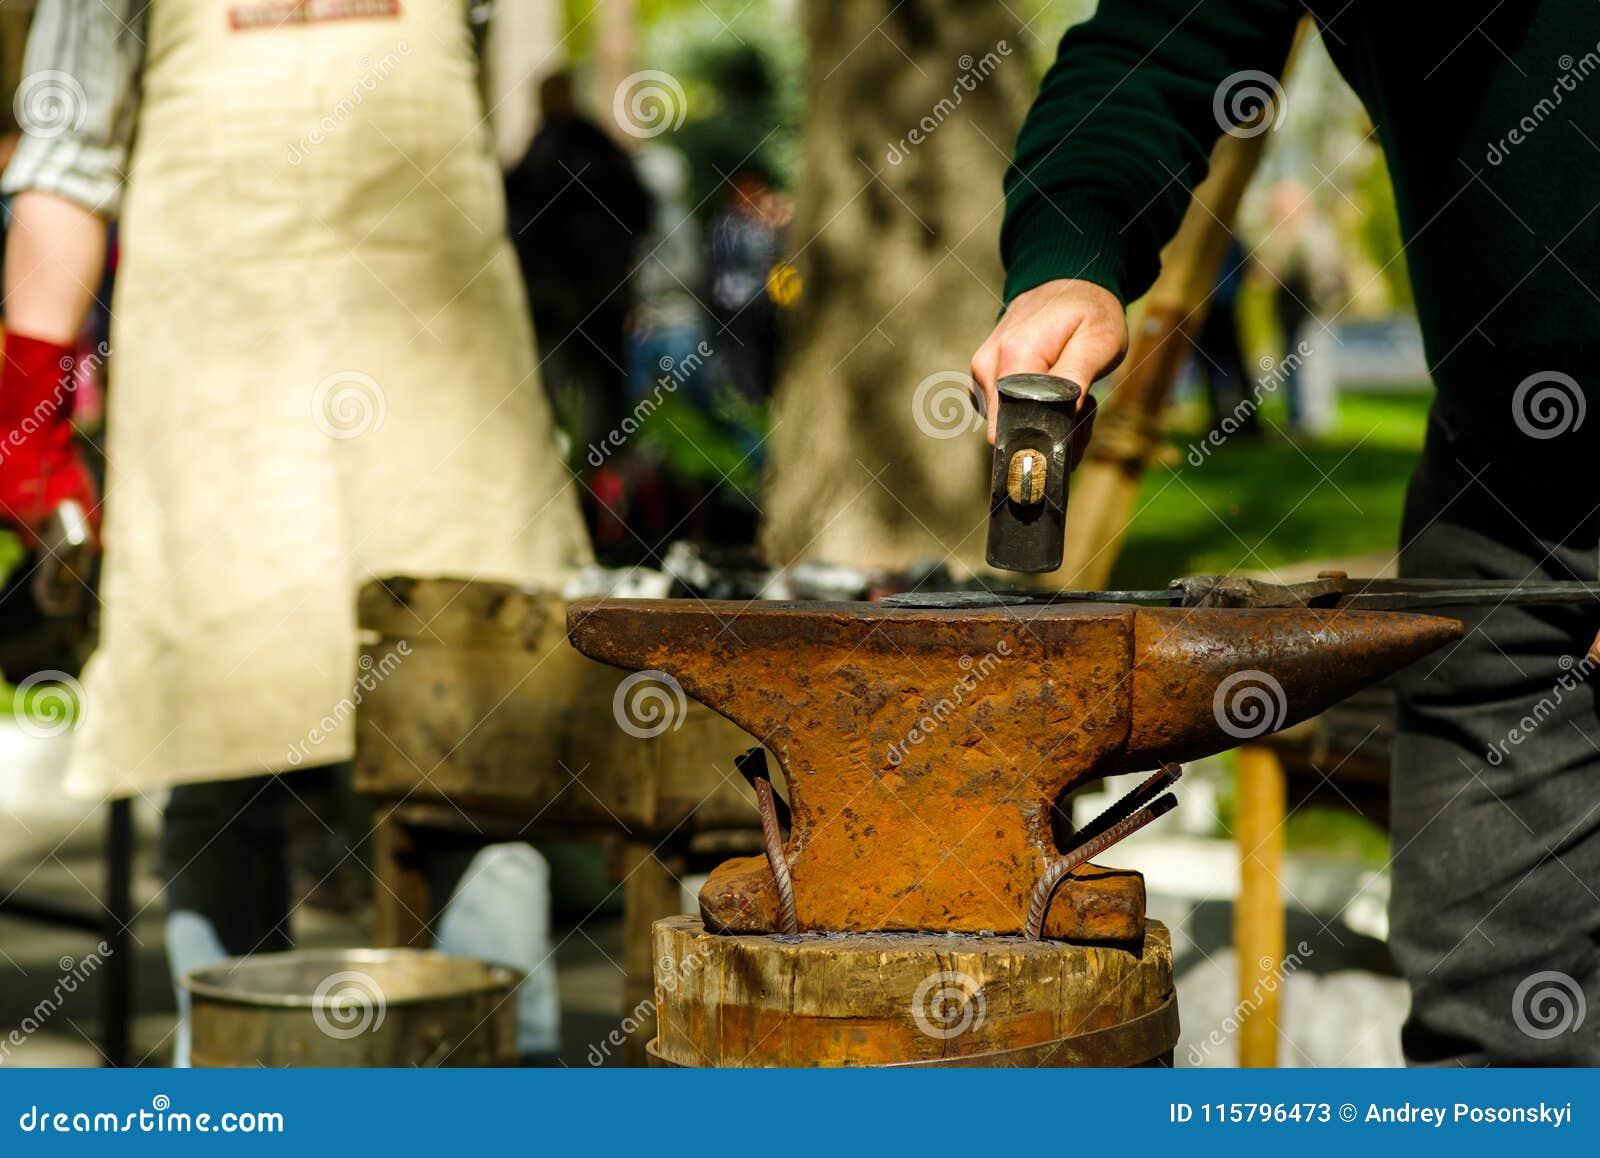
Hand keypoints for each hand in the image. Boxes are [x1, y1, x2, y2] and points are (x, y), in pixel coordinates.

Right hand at [969, 278, 1127, 446]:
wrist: (1066, 285)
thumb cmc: (1087, 312)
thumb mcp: (1098, 340)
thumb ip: (1075, 377)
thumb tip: (1060, 419)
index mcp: (1013, 355)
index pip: (1014, 423)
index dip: (1047, 436)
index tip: (1078, 428)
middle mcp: (986, 365)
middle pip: (1009, 429)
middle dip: (1049, 432)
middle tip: (1084, 410)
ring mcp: (979, 373)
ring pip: (1006, 426)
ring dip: (1043, 423)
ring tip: (1073, 398)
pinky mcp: (980, 381)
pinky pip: (1002, 416)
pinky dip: (1029, 414)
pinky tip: (1052, 396)